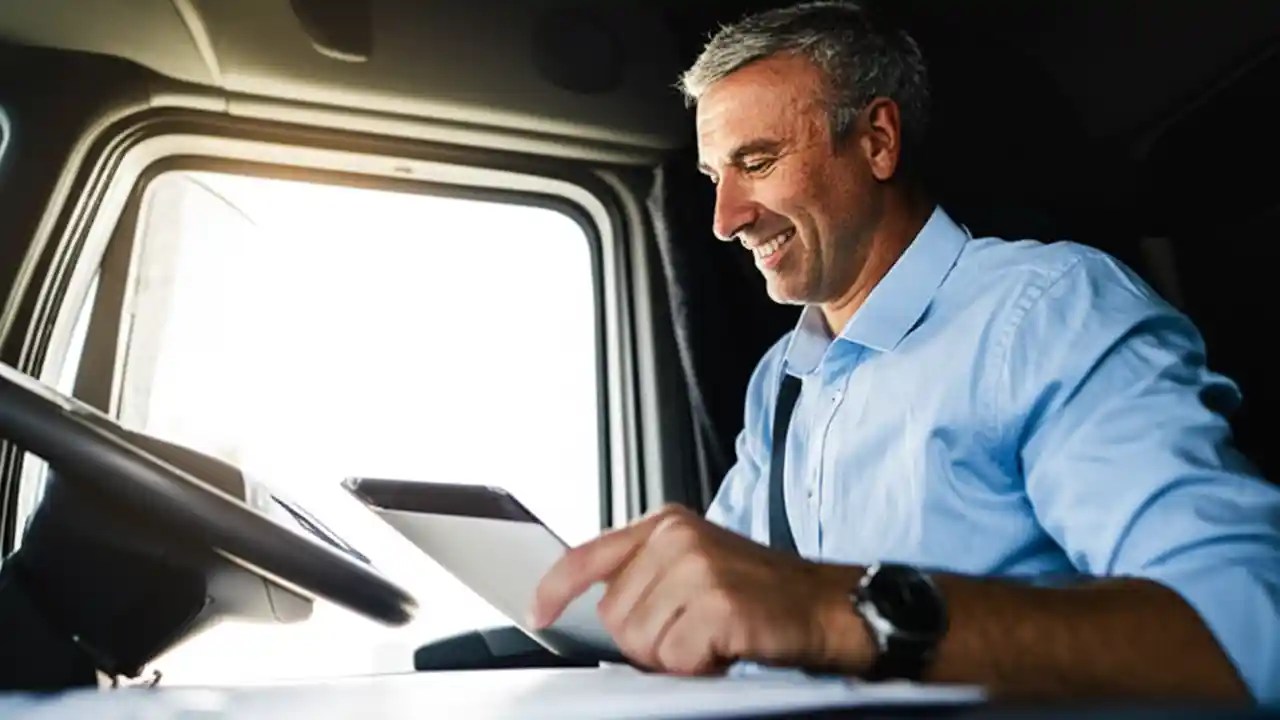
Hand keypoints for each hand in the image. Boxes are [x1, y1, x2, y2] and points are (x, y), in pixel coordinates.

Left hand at [528, 504, 873, 674]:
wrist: (826, 605)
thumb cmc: (760, 593)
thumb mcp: (697, 563)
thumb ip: (647, 574)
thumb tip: (596, 609)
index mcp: (666, 524)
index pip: (589, 554)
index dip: (556, 587)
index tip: (539, 611)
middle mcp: (677, 537)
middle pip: (613, 615)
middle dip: (646, 640)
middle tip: (692, 632)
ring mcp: (697, 567)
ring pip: (641, 642)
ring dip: (676, 656)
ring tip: (713, 636)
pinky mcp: (717, 603)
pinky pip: (676, 658)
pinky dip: (700, 666)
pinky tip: (728, 646)